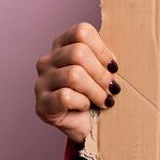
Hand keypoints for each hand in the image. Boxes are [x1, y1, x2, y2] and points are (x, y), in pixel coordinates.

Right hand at [34, 22, 119, 144]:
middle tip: (112, 88)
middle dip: (101, 73)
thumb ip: (106, 58)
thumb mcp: (104, 71)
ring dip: (96, 91)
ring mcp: (41, 82)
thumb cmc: (98, 95)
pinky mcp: (42, 105)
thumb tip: (117, 60)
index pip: (81, 32)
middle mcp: (47, 60)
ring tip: (105, 101)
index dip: (103, 50)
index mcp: (62, 45)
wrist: (88, 126)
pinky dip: (82, 103)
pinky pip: (65, 97)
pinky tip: (86, 107)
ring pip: (73, 75)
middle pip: (78, 53)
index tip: (114, 67)